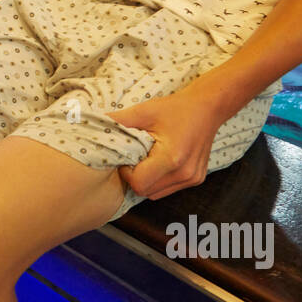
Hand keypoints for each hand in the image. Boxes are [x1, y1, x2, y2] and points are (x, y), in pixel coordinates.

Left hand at [106, 86, 224, 201]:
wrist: (207, 107)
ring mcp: (192, 178)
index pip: (139, 183)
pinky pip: (168, 189)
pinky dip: (158, 180)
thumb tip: (94, 124)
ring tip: (147, 159)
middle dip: (135, 178)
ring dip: (146, 181)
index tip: (127, 157)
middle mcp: (185, 173)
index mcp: (172, 158)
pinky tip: (159, 163)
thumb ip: (118, 121)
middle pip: (146, 191)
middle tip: (135, 158)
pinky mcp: (196, 179)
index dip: (127, 173)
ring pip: (156, 194)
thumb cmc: (176, 108)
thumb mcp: (145, 111)